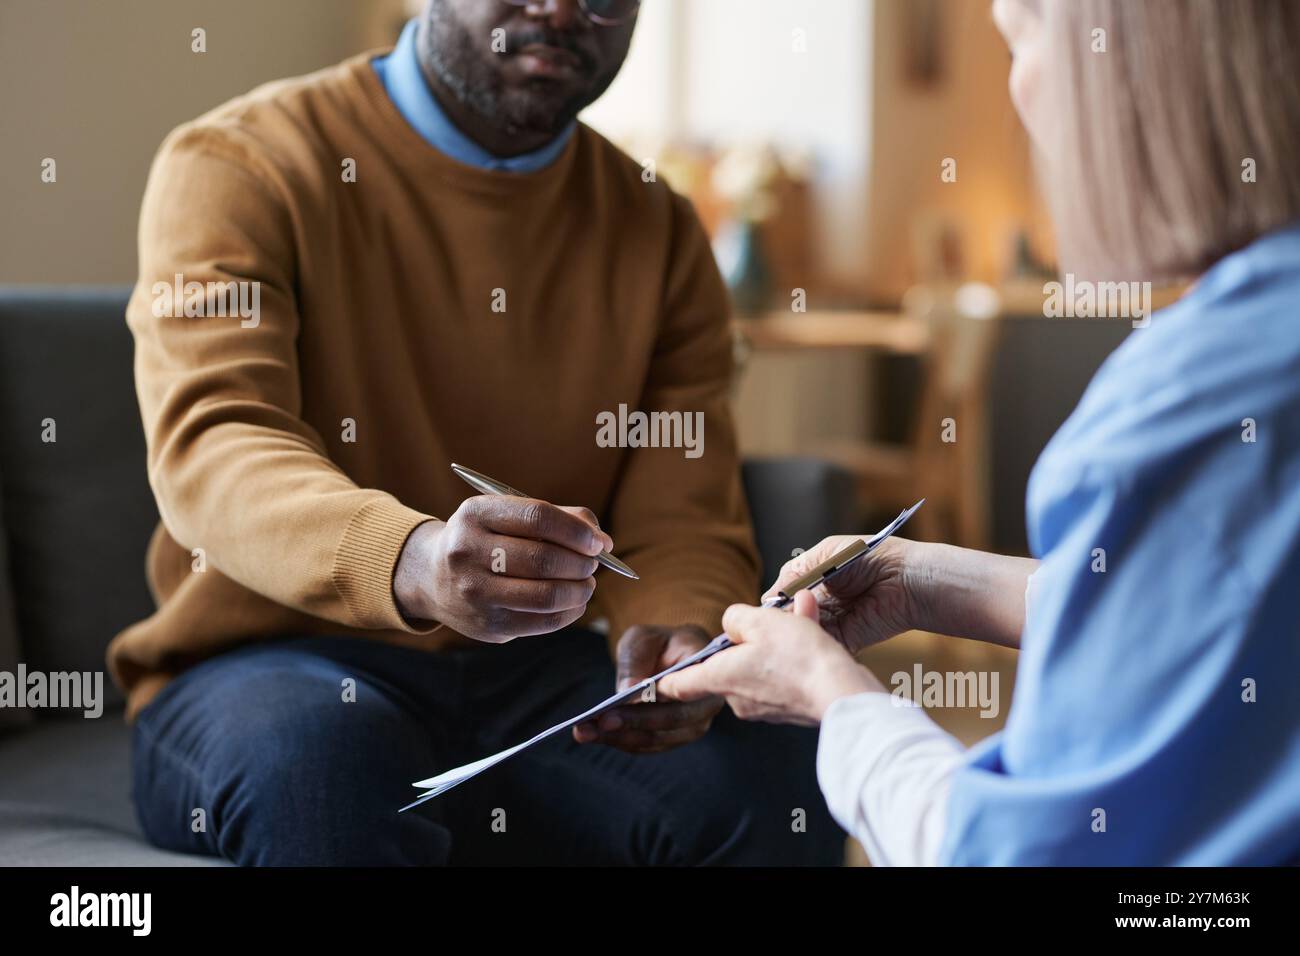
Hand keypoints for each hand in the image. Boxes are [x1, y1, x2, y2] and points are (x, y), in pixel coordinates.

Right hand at [393, 496, 612, 642]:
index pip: (537, 518)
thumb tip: (603, 541)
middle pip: (543, 559)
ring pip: (545, 595)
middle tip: (593, 563)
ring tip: (586, 583)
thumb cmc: (486, 539)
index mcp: (476, 514)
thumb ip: (558, 518)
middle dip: (581, 562)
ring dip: (579, 590)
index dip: (576, 531)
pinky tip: (575, 602)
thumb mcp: (508, 515)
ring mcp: (474, 592)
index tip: (597, 541)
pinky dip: (570, 612)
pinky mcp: (486, 624)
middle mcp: (468, 551)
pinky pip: (542, 622)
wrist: (432, 576)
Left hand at [573, 624, 723, 751]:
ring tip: (586, 733)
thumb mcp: (644, 638)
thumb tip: (629, 692)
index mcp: (707, 669)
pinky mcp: (678, 736)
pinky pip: (651, 744)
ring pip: (660, 739)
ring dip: (621, 739)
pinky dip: (623, 742)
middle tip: (600, 723)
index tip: (616, 709)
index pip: (684, 693)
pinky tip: (595, 736)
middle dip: (633, 725)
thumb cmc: (658, 642)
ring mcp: (696, 722)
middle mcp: (708, 701)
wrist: (668, 655)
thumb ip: (637, 660)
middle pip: (673, 722)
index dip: (652, 705)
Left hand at [657, 592, 883, 725]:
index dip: (663, 679)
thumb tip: (734, 626)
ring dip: (773, 645)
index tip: (650, 679)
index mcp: (720, 677)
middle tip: (765, 622)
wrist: (842, 693)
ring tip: (800, 619)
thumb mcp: (761, 620)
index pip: (677, 685)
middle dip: (742, 643)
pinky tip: (813, 635)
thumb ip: (736, 618)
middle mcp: (737, 699)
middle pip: (725, 668)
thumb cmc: (798, 657)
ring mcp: (763, 708)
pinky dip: (792, 658)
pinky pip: (782, 677)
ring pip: (759, 668)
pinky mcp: (789, 710)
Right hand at [766, 535, 919, 653]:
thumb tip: (768, 598)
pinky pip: (823, 643)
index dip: (773, 604)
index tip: (763, 611)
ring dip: (798, 630)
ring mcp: (833, 622)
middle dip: (782, 620)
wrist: (905, 577)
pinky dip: (813, 642)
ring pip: (804, 631)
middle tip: (779, 620)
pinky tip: (808, 636)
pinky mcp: (846, 639)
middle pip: (790, 616)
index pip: (782, 595)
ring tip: (797, 623)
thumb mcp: (825, 555)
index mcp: (813, 579)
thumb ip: (794, 573)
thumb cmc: (869, 557)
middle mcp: (820, 602)